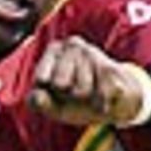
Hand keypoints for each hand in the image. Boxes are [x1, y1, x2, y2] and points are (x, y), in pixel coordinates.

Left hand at [28, 37, 150, 129]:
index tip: (57, 93)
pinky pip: (100, 95)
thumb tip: (36, 96)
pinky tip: (103, 101)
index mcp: (54, 50)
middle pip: (60, 83)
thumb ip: (38, 103)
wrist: (114, 104)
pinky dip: (101, 106)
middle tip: (76, 94)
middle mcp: (72, 45)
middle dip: (68, 96)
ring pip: (81, 89)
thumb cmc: (77, 102)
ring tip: (91, 94)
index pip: (42, 79)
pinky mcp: (111, 67)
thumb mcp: (54, 105)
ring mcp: (93, 53)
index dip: (49, 95)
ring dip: (86, 100)